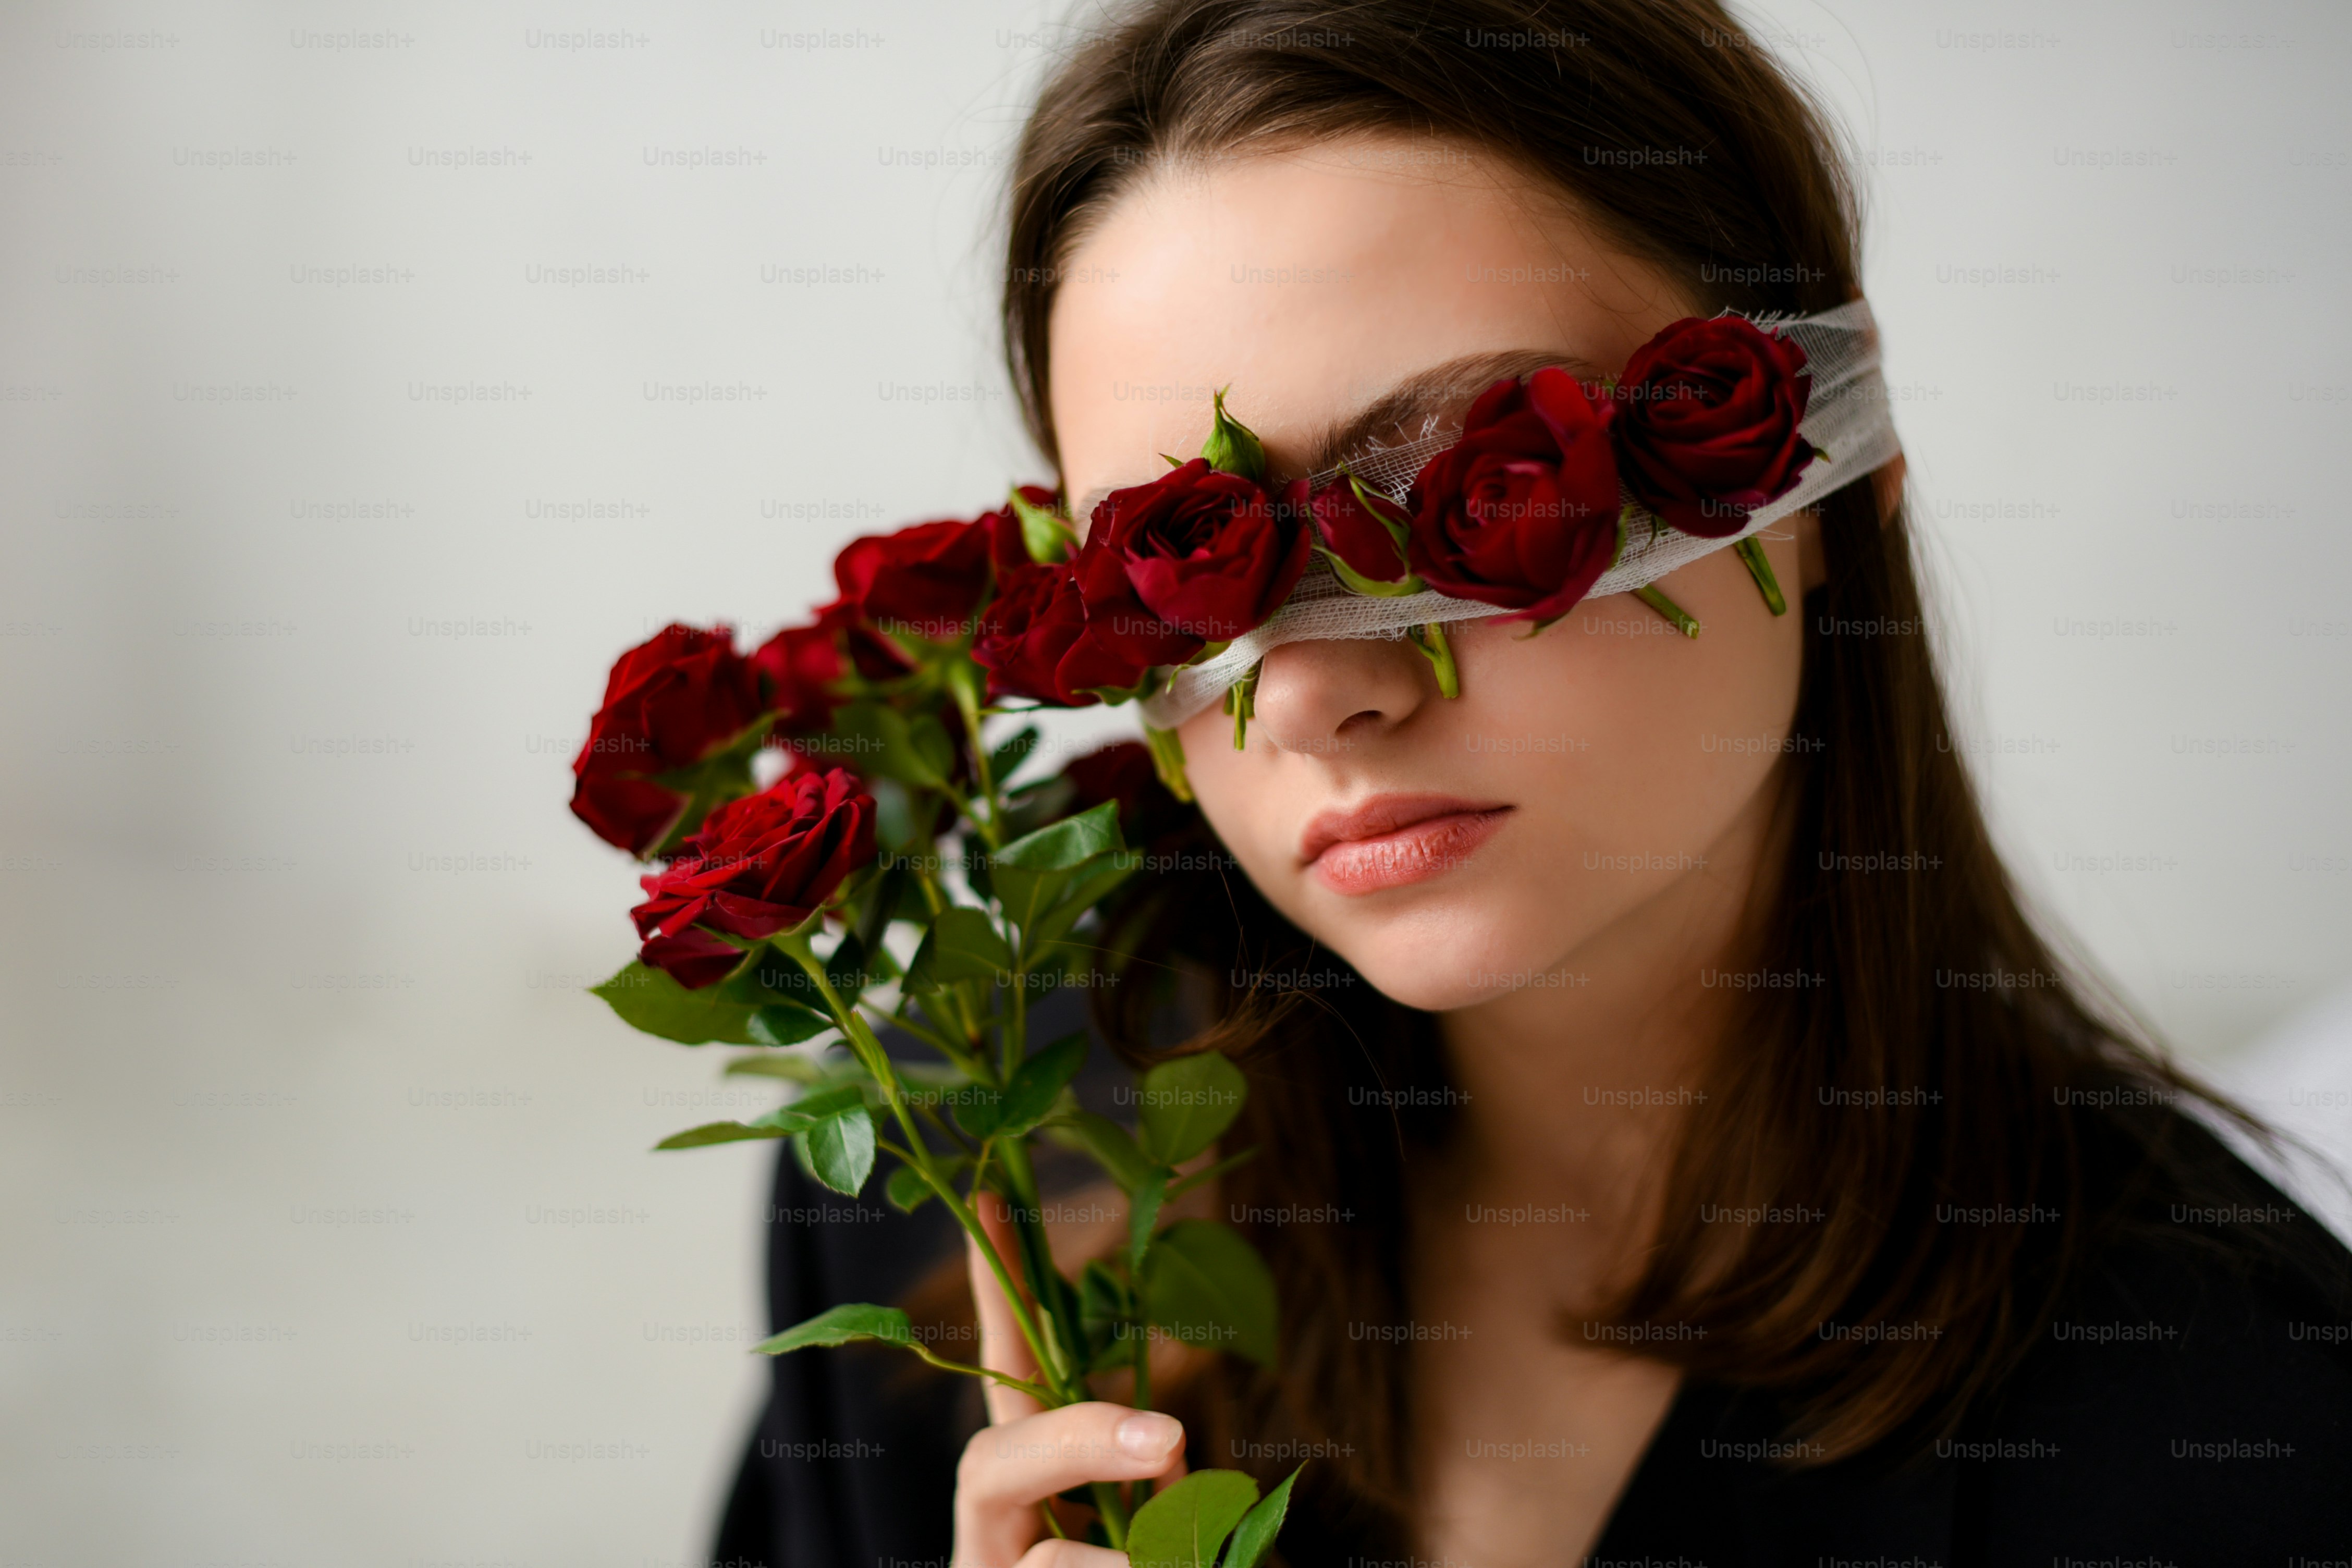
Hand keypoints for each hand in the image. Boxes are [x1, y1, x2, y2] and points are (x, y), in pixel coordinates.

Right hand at [952, 1193, 1185, 1567]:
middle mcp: (988, 1529)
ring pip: (1048, 1558)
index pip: (1007, 1376)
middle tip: (1171, 1437)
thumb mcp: (1158, 1526)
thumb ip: (1152, 1479)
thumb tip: (1164, 1448)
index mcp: (1024, 1488)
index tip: (993, 1197)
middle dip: (1078, 1443)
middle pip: (989, 1462)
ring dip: (1131, 1563)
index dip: (999, 1292)